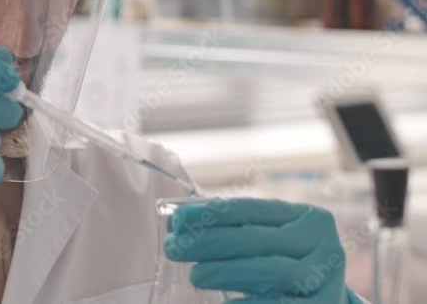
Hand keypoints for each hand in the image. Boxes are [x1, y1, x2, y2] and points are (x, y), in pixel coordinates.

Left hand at [165, 198, 361, 303]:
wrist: (320, 301)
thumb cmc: (284, 266)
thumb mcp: (267, 243)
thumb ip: (232, 230)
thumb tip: (178, 222)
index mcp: (307, 218)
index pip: (252, 210)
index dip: (212, 213)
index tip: (177, 219)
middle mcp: (324, 245)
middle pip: (259, 240)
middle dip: (211, 242)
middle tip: (175, 248)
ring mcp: (328, 279)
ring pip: (276, 271)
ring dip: (229, 272)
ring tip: (195, 275)